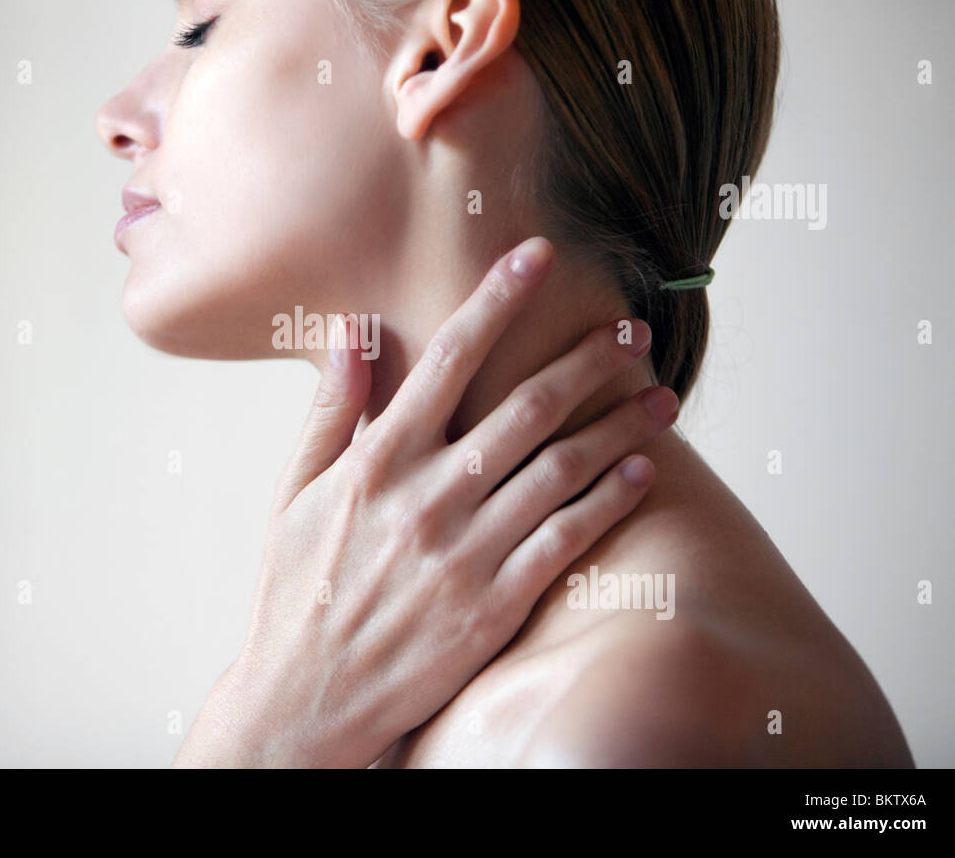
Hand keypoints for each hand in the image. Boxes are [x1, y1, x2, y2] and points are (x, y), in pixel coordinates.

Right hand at [173, 236, 678, 766]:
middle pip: (526, 406)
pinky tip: (638, 471)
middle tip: (630, 332)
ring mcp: (465, 553)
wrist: (306, 698)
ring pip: (561, 469)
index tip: (536, 256)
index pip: (449, 357)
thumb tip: (350, 331)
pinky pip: (566, 540)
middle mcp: (427, 498)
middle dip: (587, 360)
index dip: (498, 298)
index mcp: (376, 461)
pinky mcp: (493, 605)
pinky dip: (608, 501)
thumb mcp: (294, 493)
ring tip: (660, 397)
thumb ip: (330, 411)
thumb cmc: (296, 590)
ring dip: (618, 425)